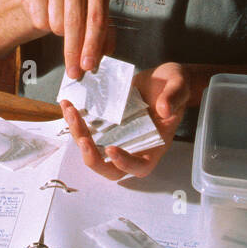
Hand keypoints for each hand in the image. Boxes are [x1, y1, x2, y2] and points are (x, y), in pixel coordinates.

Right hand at [21, 0, 114, 79]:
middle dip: (75, 51)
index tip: (88, 65)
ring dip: (60, 35)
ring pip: (58, 24)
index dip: (93, 45)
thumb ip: (104, 34)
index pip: (97, 18)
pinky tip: (50, 18)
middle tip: (75, 71)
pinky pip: (42, 20)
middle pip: (76, 23)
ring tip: (63, 27)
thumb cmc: (76, 8)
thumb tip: (105, 53)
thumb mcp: (94, 17)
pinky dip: (46, 27)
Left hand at [61, 62, 193, 180]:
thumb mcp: (178, 86)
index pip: (140, 166)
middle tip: (82, 137)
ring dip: (79, 135)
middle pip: (110, 169)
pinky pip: (87, 130)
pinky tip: (68, 104)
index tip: (111, 149)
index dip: (125, 164)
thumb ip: (173, 98)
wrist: (162, 78)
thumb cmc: (175, 86)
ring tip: (70, 111)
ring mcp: (118, 137)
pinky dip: (75, 121)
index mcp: (154, 145)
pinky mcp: (106, 124)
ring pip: (93, 149)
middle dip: (92, 157)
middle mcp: (133, 146)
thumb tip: (164, 110)